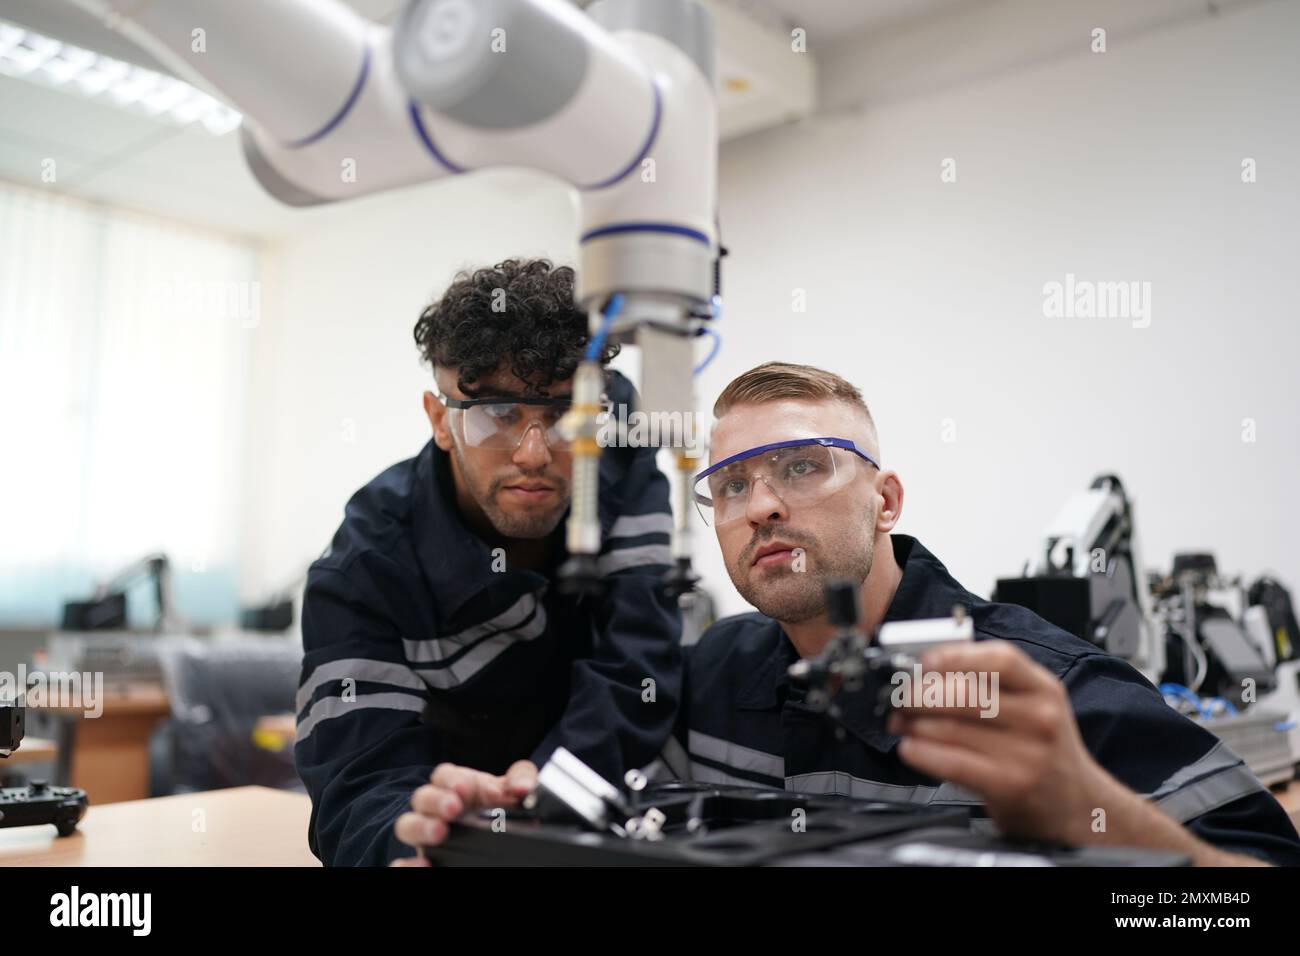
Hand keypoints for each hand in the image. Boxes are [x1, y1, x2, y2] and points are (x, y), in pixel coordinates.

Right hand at [390, 760, 537, 865]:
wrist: (509, 849)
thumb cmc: (503, 811)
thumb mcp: (514, 794)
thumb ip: (522, 781)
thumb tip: (524, 788)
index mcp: (460, 787)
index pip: (445, 775)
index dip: (453, 779)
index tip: (469, 789)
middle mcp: (438, 809)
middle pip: (423, 796)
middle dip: (436, 799)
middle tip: (453, 808)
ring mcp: (428, 835)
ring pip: (407, 825)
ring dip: (419, 826)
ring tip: (438, 832)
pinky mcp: (425, 859)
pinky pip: (402, 861)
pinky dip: (406, 864)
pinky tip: (425, 865)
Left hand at [886, 640, 1114, 845]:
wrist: (1076, 805)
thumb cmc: (1042, 749)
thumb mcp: (1032, 705)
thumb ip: (989, 683)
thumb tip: (928, 666)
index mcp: (1042, 688)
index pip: (1001, 659)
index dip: (955, 656)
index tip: (923, 660)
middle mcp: (1039, 718)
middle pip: (966, 694)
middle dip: (918, 693)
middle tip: (898, 695)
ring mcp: (1025, 753)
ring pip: (951, 728)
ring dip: (912, 723)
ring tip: (900, 721)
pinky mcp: (1009, 784)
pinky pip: (952, 761)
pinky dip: (921, 752)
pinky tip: (910, 748)